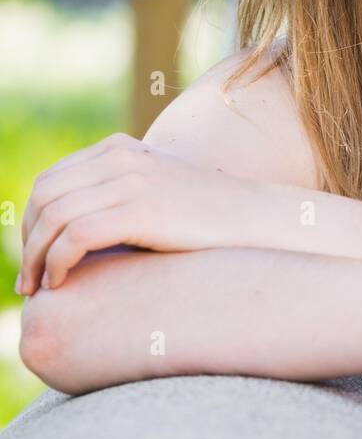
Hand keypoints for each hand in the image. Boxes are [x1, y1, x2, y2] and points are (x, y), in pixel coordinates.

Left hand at [18, 132, 258, 292]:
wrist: (256, 221)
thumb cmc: (211, 220)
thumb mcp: (159, 193)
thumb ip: (123, 195)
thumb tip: (86, 230)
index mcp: (120, 149)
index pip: (51, 180)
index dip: (32, 220)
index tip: (34, 255)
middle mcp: (119, 158)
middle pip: (45, 197)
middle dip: (28, 240)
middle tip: (29, 279)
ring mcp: (129, 182)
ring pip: (53, 218)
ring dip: (36, 258)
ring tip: (39, 289)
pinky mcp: (138, 211)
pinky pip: (75, 236)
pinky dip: (57, 263)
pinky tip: (61, 283)